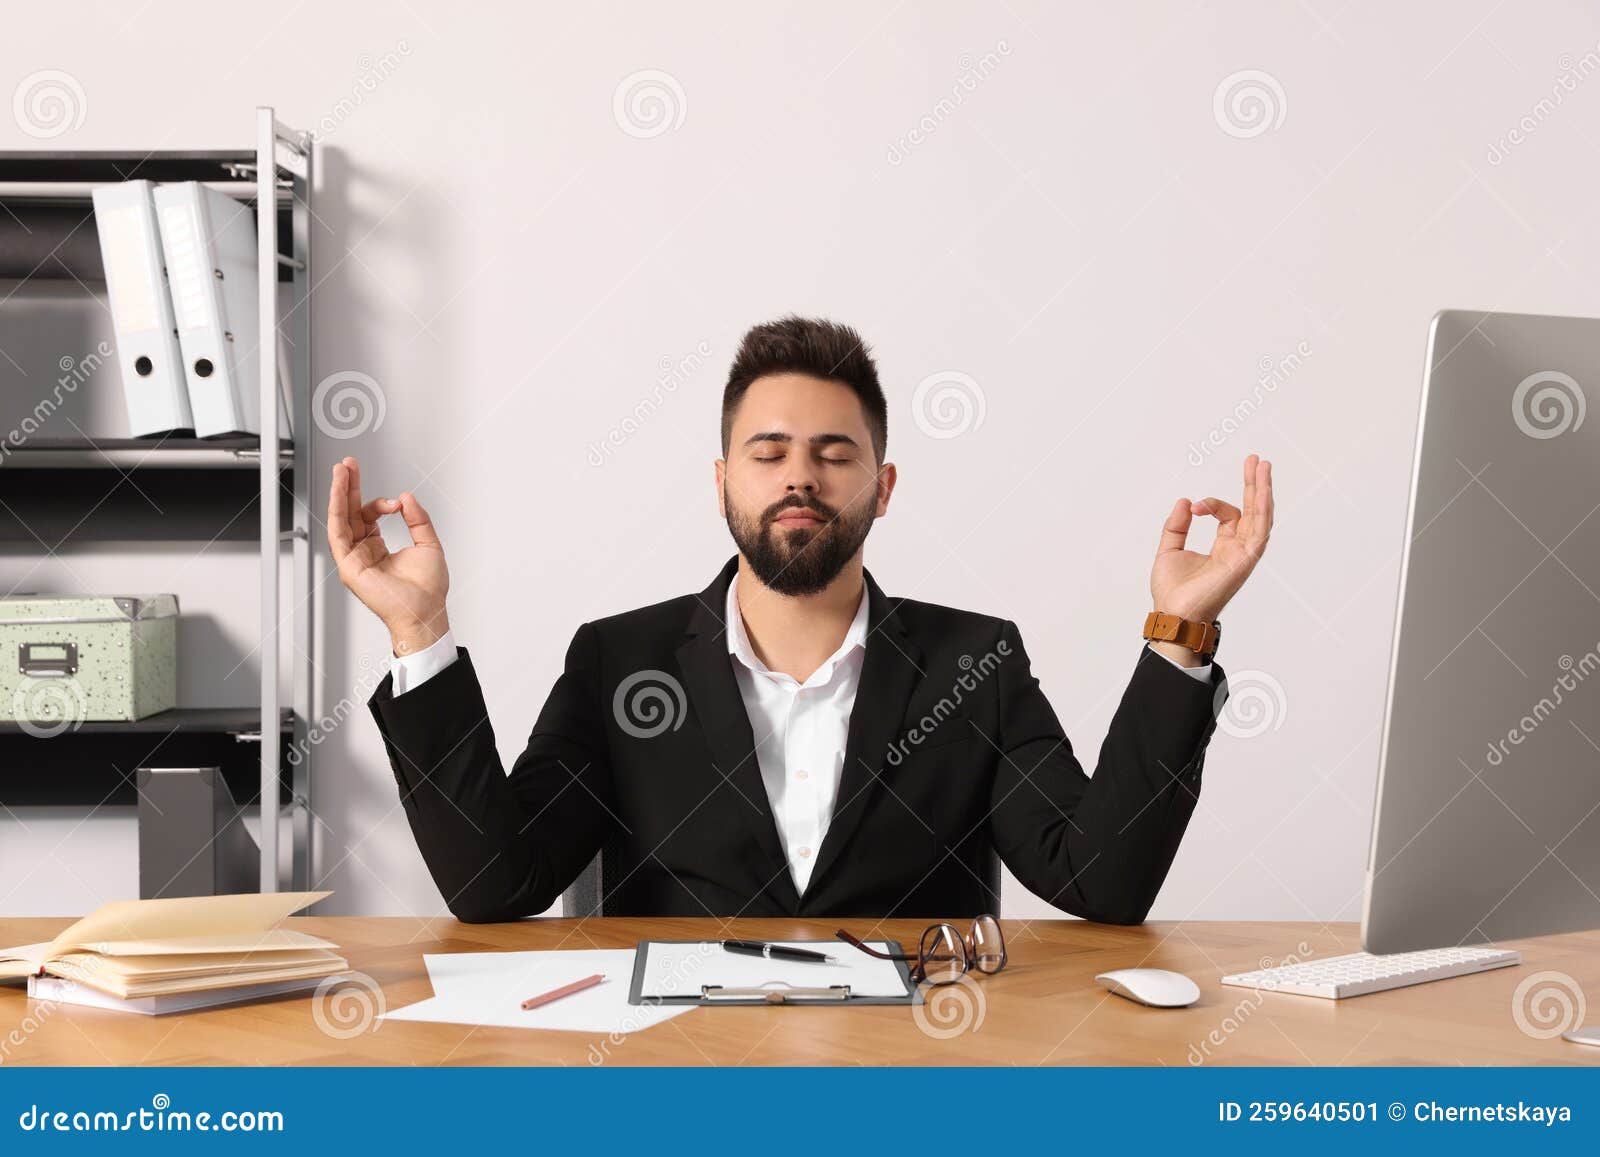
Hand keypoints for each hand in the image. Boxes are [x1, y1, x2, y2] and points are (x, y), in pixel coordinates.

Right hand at [327, 456, 450, 655]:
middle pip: (349, 513)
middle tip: (347, 464)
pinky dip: (336, 511)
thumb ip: (417, 519)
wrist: (426, 610)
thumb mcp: (428, 544)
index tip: (397, 502)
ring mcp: (354, 558)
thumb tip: (406, 497)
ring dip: (339, 493)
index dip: (379, 503)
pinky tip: (339, 493)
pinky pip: (338, 534)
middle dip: (348, 486)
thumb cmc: (428, 589)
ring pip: (340, 519)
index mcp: (378, 548)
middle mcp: (363, 551)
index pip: (367, 516)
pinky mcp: (349, 566)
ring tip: (341, 470)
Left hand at [1150, 454, 1273, 622]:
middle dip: (1254, 485)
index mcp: (1224, 547)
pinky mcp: (1245, 560)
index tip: (1193, 507)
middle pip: (1253, 511)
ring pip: (1261, 517)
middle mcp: (1238, 550)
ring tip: (1263, 465)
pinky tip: (1263, 490)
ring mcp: (1244, 555)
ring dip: (1263, 491)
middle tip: (1256, 460)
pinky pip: (1259, 531)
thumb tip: (1184, 501)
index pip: (1229, 516)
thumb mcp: (1169, 549)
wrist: (1173, 613)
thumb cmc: (1173, 592)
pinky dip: (1262, 509)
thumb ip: (1177, 526)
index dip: (1212, 504)